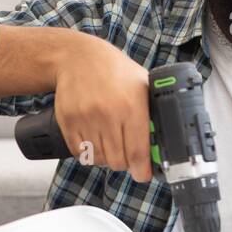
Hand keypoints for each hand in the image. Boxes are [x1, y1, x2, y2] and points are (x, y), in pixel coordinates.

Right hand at [53, 35, 152, 181]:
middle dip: (125, 163)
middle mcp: (107, 113)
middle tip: (127, 154)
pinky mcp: (67, 121)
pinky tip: (95, 140)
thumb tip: (164, 142)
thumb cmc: (115, 72)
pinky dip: (89, 153)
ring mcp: (85, 118)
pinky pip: (80, 153)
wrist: (78, 57)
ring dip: (106, 158)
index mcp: (131, 105)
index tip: (143, 175)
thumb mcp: (142, 85)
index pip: (138, 151)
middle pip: (118, 161)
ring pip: (99, 159)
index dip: (142, 170)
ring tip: (111, 143)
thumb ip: (152, 112)